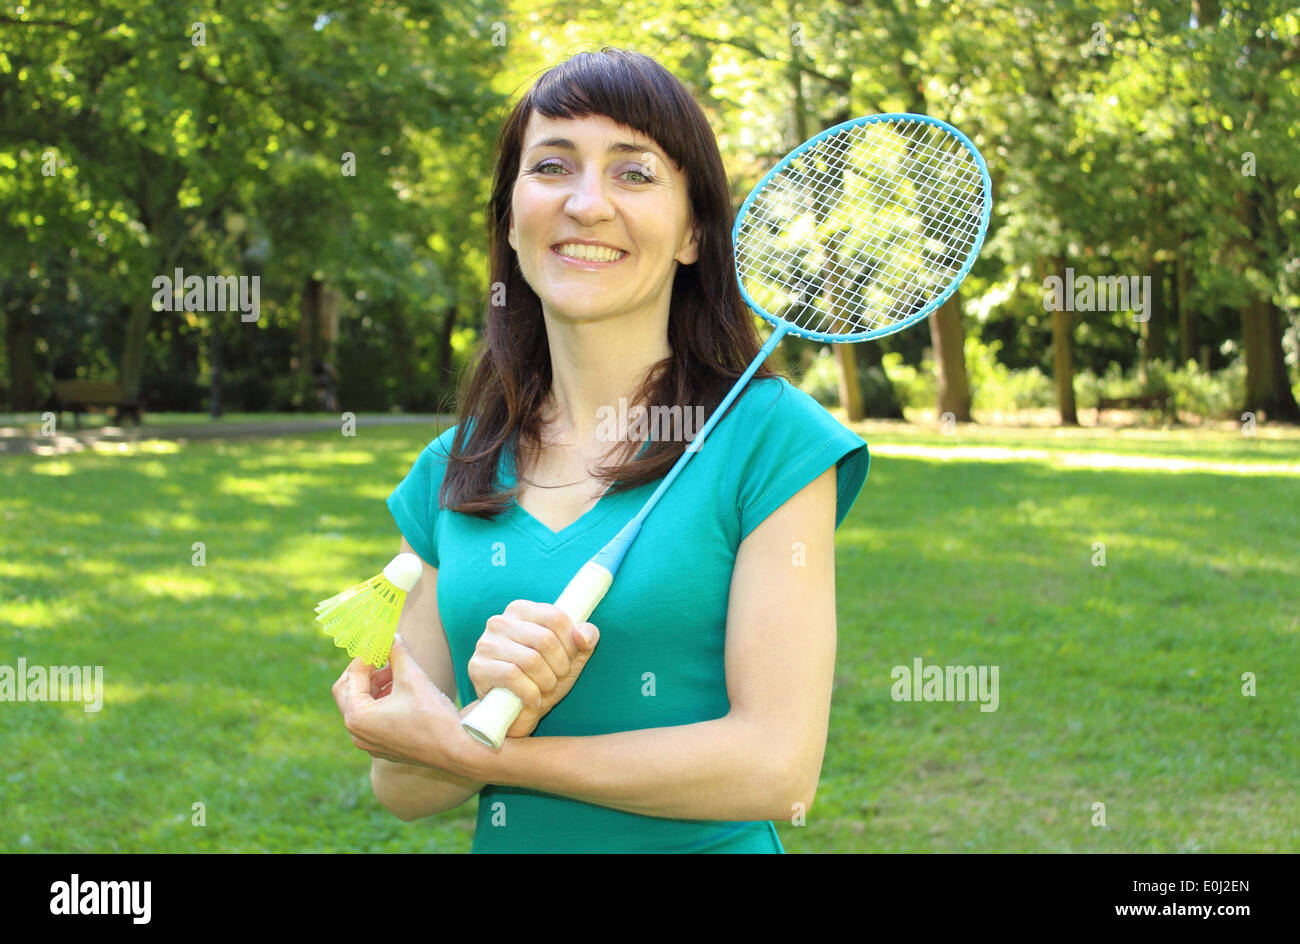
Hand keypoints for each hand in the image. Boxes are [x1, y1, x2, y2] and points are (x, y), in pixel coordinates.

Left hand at [332, 634, 470, 774]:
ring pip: (361, 705)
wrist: (457, 750)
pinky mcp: (382, 747)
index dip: (368, 655)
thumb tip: (391, 635)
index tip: (381, 642)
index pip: (353, 675)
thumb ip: (397, 653)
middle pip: (347, 692)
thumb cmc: (434, 716)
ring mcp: (368, 743)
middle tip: (383, 656)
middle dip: (365, 671)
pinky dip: (381, 702)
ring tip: (397, 672)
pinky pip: (372, 719)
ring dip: (375, 685)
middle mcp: (357, 733)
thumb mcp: (413, 677)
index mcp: (357, 716)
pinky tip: (402, 691)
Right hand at [467, 599, 599, 737]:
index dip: (570, 643)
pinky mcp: (477, 667)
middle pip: (545, 640)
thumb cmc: (544, 677)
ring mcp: (486, 644)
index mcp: (521, 609)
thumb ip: (585, 639)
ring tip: (545, 689)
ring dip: (546, 682)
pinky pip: (512, 676)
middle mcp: (500, 621)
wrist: (516, 712)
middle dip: (560, 666)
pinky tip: (532, 700)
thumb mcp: (571, 656)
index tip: (569, 659)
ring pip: (530, 660)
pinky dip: (530, 693)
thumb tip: (583, 636)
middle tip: (557, 678)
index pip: (555, 617)